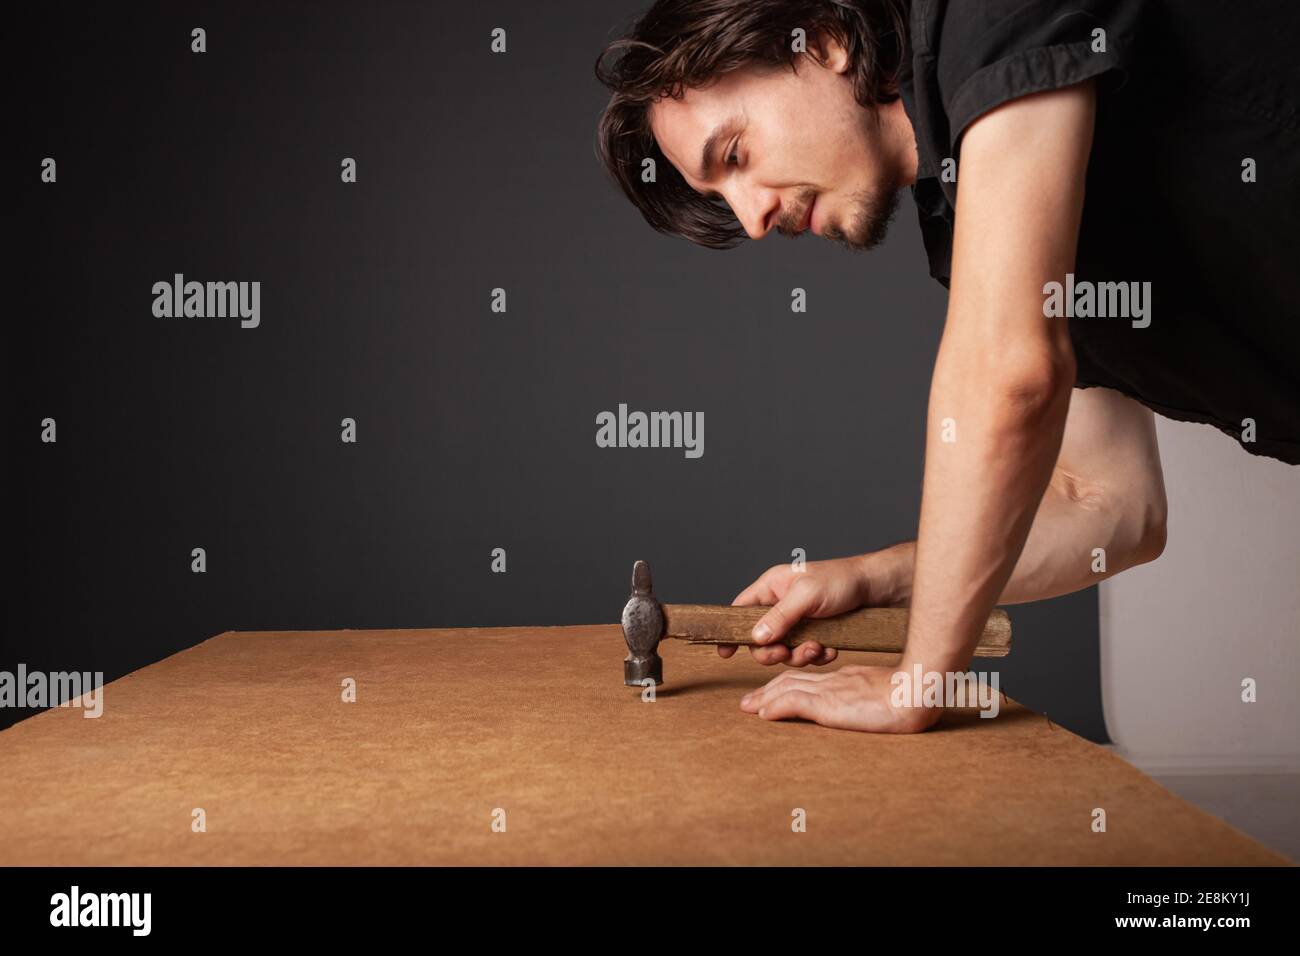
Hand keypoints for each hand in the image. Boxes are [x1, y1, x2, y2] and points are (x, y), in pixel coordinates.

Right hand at [723, 555, 879, 665]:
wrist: (877, 588)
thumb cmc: (842, 580)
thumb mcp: (807, 595)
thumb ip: (780, 616)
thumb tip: (756, 636)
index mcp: (772, 587)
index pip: (740, 610)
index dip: (731, 631)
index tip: (725, 652)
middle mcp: (781, 605)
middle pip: (761, 639)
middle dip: (774, 651)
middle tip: (786, 653)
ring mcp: (798, 621)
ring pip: (784, 650)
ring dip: (799, 655)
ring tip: (816, 648)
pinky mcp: (815, 634)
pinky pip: (805, 654)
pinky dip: (816, 656)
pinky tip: (830, 648)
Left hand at [740, 665, 942, 732]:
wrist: (919, 691)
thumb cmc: (914, 693)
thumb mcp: (888, 692)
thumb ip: (872, 696)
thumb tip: (874, 707)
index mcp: (848, 679)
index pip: (810, 680)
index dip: (788, 686)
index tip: (773, 694)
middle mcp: (834, 681)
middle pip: (792, 681)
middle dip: (768, 691)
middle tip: (749, 702)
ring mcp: (831, 691)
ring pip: (787, 689)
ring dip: (764, 699)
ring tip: (748, 708)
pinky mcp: (829, 702)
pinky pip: (794, 702)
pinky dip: (775, 707)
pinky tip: (763, 714)